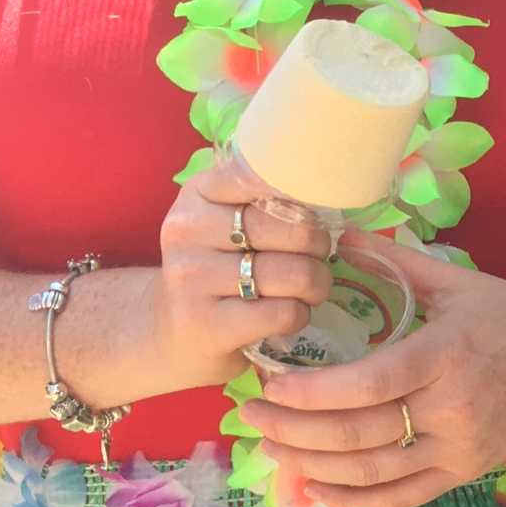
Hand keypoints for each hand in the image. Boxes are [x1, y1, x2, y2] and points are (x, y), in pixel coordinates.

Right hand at [129, 156, 335, 397]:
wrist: (171, 330)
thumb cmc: (218, 266)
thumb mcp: (229, 220)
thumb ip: (270, 197)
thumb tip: (333, 190)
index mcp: (199, 192)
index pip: (270, 176)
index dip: (309, 197)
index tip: (314, 213)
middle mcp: (189, 229)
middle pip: (296, 229)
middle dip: (320, 248)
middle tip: (314, 259)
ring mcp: (192, 278)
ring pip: (296, 273)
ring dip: (316, 285)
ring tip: (307, 289)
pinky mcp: (206, 324)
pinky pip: (285, 313)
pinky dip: (299, 315)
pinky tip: (286, 314)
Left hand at [234, 241, 505, 506]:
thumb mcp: (462, 283)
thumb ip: (399, 263)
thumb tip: (340, 233)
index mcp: (446, 355)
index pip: (366, 384)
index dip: (309, 392)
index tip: (268, 382)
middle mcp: (451, 409)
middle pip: (357, 433)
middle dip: (292, 428)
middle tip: (250, 414)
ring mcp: (458, 448)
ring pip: (370, 471)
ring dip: (310, 464)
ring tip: (270, 446)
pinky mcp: (462, 474)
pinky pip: (400, 498)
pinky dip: (353, 501)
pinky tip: (317, 489)